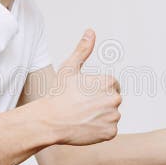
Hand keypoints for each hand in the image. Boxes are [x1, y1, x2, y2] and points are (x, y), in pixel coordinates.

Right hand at [42, 29, 121, 144]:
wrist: (50, 121)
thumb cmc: (58, 94)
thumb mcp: (69, 68)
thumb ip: (83, 50)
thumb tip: (90, 32)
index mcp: (108, 81)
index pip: (111, 85)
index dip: (96, 90)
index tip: (82, 94)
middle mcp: (115, 98)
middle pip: (112, 100)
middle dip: (100, 103)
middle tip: (81, 106)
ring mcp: (114, 117)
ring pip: (110, 116)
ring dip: (100, 117)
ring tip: (82, 117)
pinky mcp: (111, 133)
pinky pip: (109, 130)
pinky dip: (99, 130)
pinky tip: (85, 126)